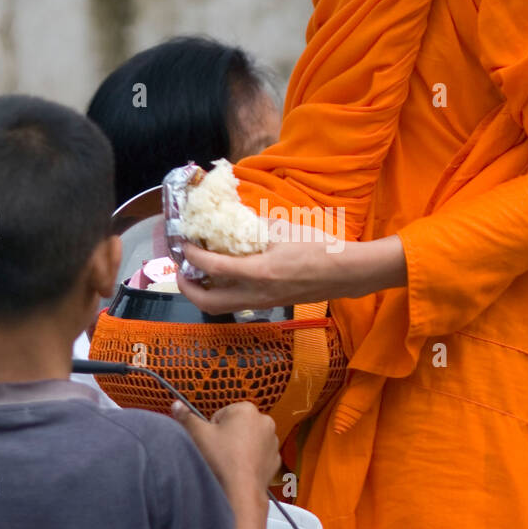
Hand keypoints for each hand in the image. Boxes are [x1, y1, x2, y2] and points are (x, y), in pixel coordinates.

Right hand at [170, 398, 279, 497]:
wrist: (240, 491)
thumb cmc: (222, 461)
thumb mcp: (198, 434)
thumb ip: (186, 417)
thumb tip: (177, 405)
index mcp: (246, 410)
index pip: (223, 414)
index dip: (212, 428)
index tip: (211, 441)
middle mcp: (264, 422)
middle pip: (238, 426)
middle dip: (228, 436)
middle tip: (219, 452)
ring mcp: (272, 441)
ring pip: (249, 440)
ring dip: (240, 448)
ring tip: (229, 462)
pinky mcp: (275, 459)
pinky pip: (259, 456)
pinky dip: (250, 460)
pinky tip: (239, 469)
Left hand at [175, 226, 405, 314]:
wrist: (345, 273)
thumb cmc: (319, 248)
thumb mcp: (284, 230)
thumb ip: (256, 227)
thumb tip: (235, 221)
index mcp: (259, 272)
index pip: (213, 268)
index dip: (192, 255)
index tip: (184, 242)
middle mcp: (256, 294)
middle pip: (208, 303)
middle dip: (188, 287)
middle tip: (182, 269)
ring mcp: (262, 303)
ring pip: (220, 307)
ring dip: (204, 292)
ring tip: (199, 273)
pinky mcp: (269, 304)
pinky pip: (236, 303)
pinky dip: (222, 292)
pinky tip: (225, 275)